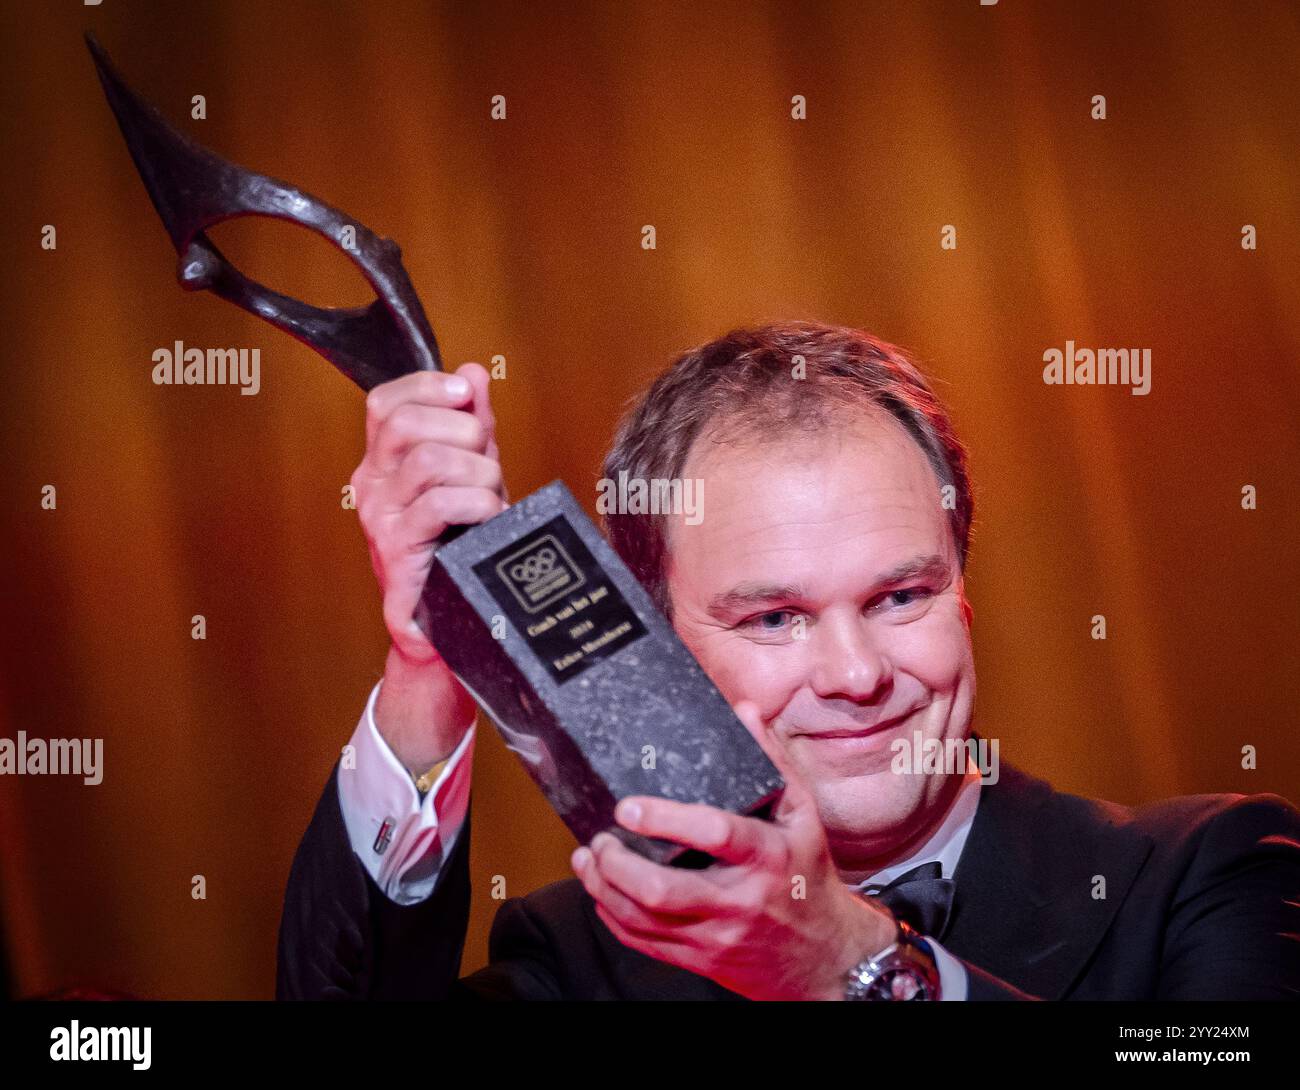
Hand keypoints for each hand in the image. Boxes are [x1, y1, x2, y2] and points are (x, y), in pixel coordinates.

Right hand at [352, 363, 505, 666]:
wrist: (451, 621)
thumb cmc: (461, 544)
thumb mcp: (472, 474)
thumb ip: (471, 423)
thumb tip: (472, 373)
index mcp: (383, 461)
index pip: (385, 401)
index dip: (427, 387)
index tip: (467, 395)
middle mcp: (372, 485)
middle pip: (404, 423)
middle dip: (463, 431)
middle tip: (488, 461)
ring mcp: (380, 518)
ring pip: (427, 460)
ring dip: (477, 472)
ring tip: (492, 496)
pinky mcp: (397, 550)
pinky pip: (439, 504)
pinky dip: (478, 503)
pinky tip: (491, 517)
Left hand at [570, 701, 897, 999]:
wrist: (823, 955)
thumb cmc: (807, 873)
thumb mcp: (802, 815)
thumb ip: (770, 761)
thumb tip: (744, 710)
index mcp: (768, 856)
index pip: (715, 834)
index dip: (664, 819)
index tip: (627, 806)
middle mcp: (741, 900)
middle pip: (664, 890)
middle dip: (618, 864)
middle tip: (600, 837)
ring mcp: (718, 936)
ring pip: (645, 920)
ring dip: (604, 888)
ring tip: (588, 858)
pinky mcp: (701, 960)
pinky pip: (645, 943)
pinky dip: (613, 917)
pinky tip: (602, 891)